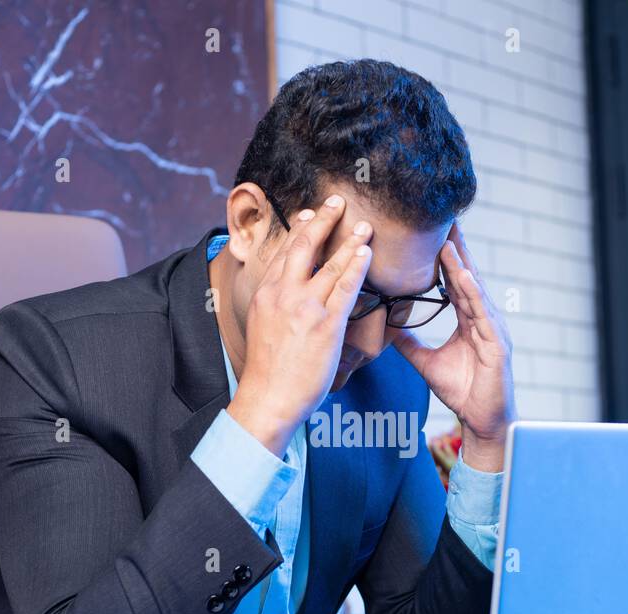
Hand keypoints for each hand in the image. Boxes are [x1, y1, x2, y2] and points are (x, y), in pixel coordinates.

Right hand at [228, 195, 372, 455]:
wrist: (267, 397)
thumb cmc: (267, 372)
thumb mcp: (260, 328)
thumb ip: (274, 308)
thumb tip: (285, 304)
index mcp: (266, 294)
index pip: (285, 252)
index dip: (300, 229)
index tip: (311, 213)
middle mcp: (283, 293)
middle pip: (305, 245)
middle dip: (323, 219)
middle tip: (338, 202)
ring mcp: (305, 307)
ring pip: (330, 263)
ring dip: (350, 240)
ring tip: (365, 226)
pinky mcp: (326, 324)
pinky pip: (345, 287)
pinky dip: (357, 266)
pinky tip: (367, 253)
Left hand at [394, 222, 515, 471]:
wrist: (483, 422)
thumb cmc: (464, 392)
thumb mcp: (427, 364)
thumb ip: (411, 345)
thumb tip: (389, 330)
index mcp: (469, 319)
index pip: (455, 281)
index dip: (444, 257)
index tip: (432, 232)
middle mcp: (483, 318)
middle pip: (466, 276)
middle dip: (455, 248)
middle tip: (443, 218)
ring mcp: (492, 329)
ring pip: (474, 290)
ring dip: (460, 264)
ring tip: (446, 239)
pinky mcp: (496, 344)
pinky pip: (482, 314)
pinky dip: (472, 293)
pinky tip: (462, 275)